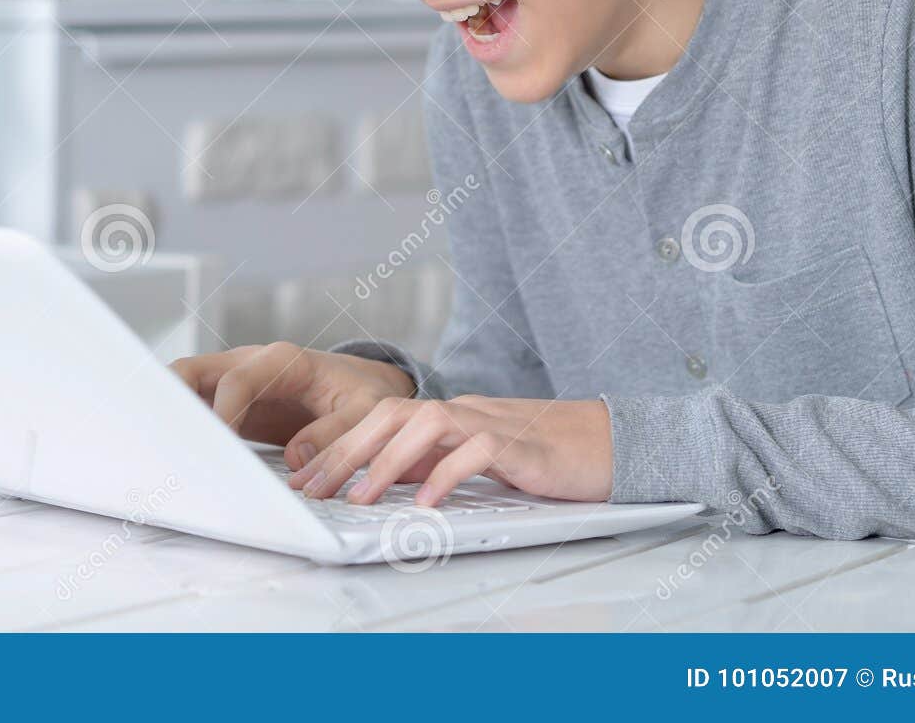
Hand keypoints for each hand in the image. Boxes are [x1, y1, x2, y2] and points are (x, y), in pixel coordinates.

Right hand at [169, 342, 414, 468]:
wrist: (360, 386)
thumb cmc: (362, 394)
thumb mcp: (368, 411)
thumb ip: (338, 432)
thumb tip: (298, 458)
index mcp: (284, 361)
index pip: (238, 381)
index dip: (223, 413)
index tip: (219, 448)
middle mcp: (251, 364)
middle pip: (193, 369)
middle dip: (171, 400)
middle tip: (165, 442)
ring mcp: (235, 381)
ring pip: (184, 384)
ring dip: (169, 412)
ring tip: (160, 450)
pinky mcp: (228, 402)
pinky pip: (194, 406)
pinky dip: (180, 424)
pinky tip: (175, 453)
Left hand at [286, 395, 613, 504]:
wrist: (611, 444)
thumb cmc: (544, 457)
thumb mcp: (475, 461)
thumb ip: (432, 464)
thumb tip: (379, 482)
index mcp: (448, 416)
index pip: (380, 419)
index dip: (337, 445)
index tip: (303, 477)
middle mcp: (463, 412)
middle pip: (391, 413)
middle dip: (345, 451)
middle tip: (314, 490)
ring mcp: (494, 423)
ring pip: (426, 423)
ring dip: (386, 462)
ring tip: (359, 499)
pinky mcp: (525, 444)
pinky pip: (478, 450)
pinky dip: (448, 474)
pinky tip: (427, 502)